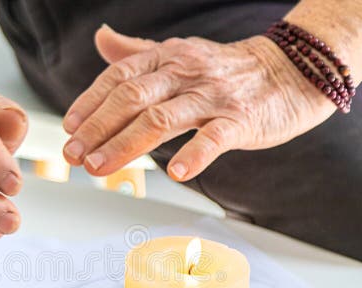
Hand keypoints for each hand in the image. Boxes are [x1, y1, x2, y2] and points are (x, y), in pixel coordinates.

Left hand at [62, 26, 335, 179]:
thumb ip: (139, 52)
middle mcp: (186, 72)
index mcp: (168, 57)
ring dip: (126, 144)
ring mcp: (213, 96)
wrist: (293, 70)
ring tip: (101, 168)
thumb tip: (102, 39)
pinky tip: (178, 174)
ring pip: (162, 119)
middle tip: (74, 155)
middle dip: (98, 128)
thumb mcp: (181, 54)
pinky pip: (215, 137)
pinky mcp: (242, 120)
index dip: (90, 102)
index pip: (119, 77)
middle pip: (132, 98)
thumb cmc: (229, 70)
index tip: (69, 128)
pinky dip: (196, 155)